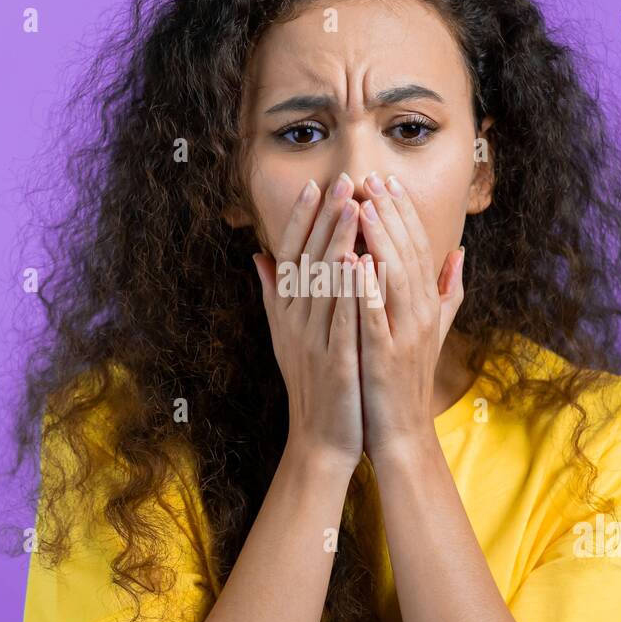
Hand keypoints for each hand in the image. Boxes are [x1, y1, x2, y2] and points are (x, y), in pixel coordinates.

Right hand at [253, 173, 364, 471]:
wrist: (322, 440)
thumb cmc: (312, 384)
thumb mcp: (287, 336)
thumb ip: (274, 294)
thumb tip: (258, 256)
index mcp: (289, 313)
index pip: (294, 256)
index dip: (304, 219)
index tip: (316, 185)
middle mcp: (297, 323)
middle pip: (310, 261)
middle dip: (326, 219)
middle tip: (342, 181)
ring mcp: (314, 342)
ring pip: (326, 284)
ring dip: (339, 243)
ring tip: (354, 208)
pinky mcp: (335, 363)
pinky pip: (343, 320)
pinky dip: (351, 291)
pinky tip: (362, 265)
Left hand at [355, 172, 464, 462]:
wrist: (400, 431)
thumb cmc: (406, 378)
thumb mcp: (430, 329)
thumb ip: (445, 290)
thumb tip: (460, 252)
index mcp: (425, 304)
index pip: (417, 248)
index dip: (403, 213)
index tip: (386, 180)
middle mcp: (421, 314)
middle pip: (409, 254)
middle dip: (391, 214)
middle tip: (372, 178)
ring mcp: (406, 335)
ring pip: (396, 279)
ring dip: (381, 241)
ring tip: (363, 208)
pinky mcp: (387, 357)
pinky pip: (377, 318)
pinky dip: (368, 290)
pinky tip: (355, 265)